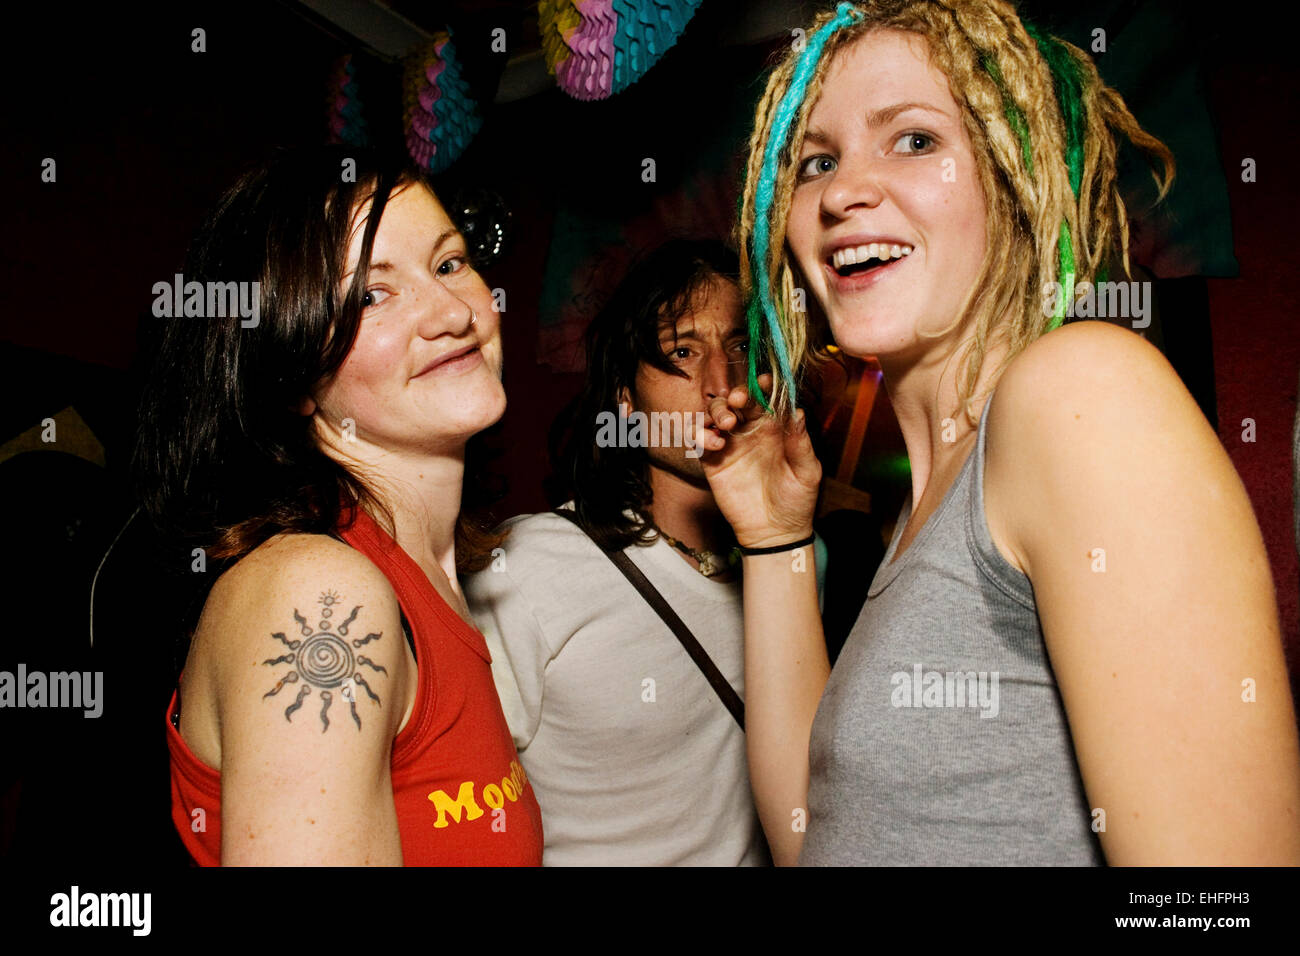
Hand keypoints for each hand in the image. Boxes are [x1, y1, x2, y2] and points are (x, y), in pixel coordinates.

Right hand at [695, 374, 821, 548]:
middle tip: (738, 400)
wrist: (776, 533)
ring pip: (715, 414)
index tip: (763, 381)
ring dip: (717, 411)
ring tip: (727, 424)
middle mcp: (751, 431)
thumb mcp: (807, 471)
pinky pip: (700, 440)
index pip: (765, 398)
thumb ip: (800, 442)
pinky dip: (702, 435)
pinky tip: (716, 444)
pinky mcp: (713, 462)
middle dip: (734, 394)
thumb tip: (797, 411)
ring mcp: (730, 445)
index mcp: (775, 428)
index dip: (762, 385)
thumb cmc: (797, 501)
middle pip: (736, 400)